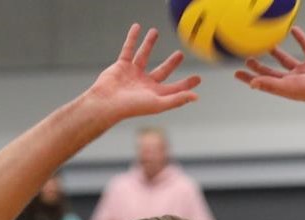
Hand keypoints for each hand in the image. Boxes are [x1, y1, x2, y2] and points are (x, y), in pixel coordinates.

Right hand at [84, 26, 200, 121]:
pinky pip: (128, 49)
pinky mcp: (121, 66)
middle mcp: (145, 84)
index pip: (175, 88)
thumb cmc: (132, 107)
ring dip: (149, 43)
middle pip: (162, 71)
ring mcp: (133, 74)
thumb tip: (195, 97)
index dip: (187, 84)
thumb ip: (177, 99)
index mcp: (155, 94)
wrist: (106, 103)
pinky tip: (137, 27)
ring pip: (143, 55)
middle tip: (180, 54)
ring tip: (155, 32)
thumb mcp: (158, 103)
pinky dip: (132, 38)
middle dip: (171, 63)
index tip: (198, 78)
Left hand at [235, 28, 304, 107]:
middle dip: (259, 66)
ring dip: (277, 52)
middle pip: (271, 72)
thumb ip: (270, 84)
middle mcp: (293, 80)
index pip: (261, 82)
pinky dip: (300, 39)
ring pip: (287, 59)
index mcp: (284, 87)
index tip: (236, 73)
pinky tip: (294, 31)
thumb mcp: (289, 87)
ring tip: (267, 44)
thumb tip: (251, 84)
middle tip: (248, 58)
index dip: (248, 78)